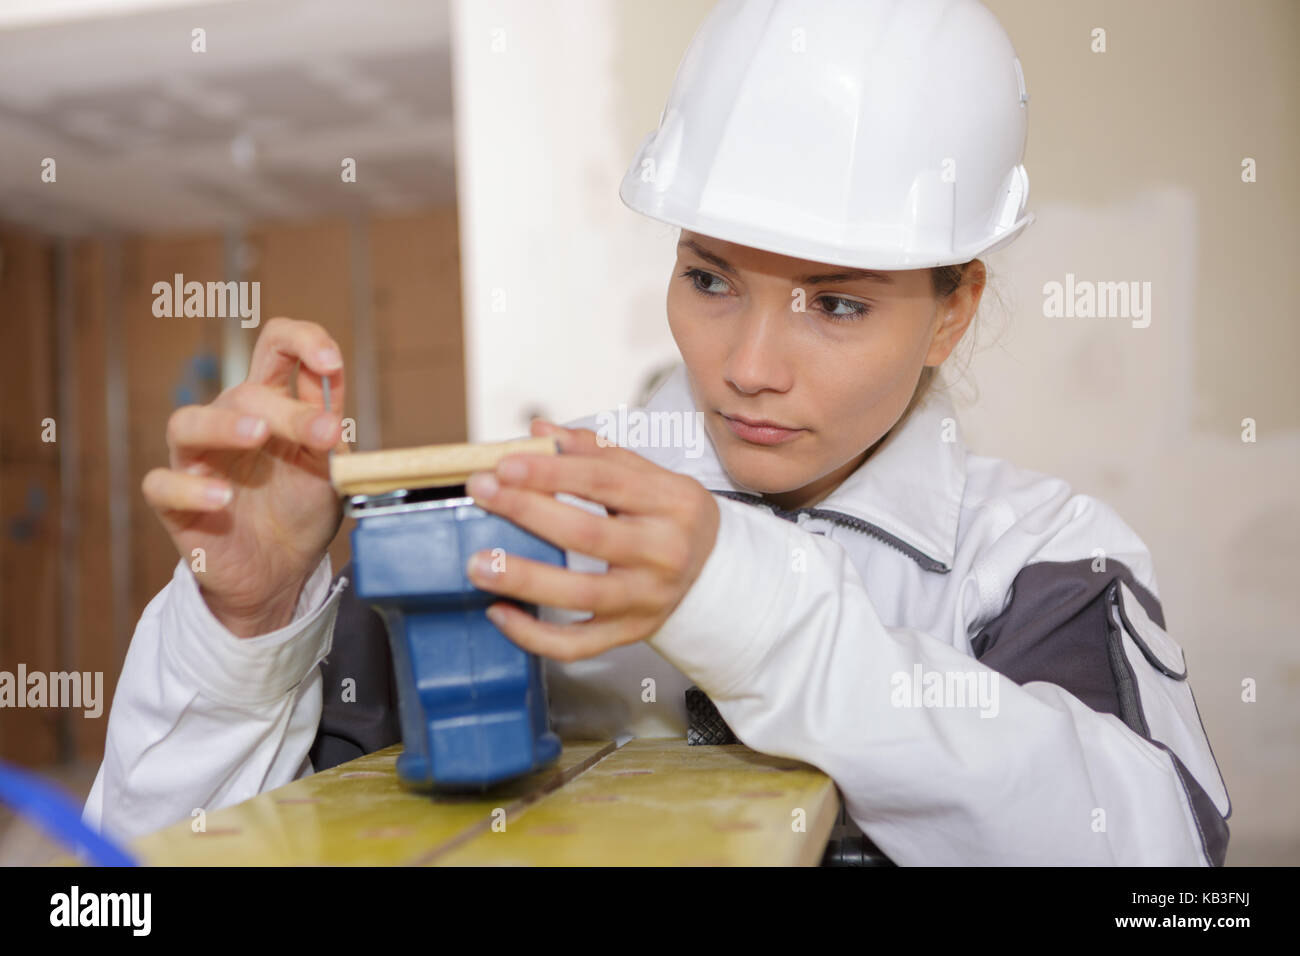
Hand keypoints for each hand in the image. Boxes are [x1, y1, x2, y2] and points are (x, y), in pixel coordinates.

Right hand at [141, 317, 346, 636]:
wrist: (282, 573)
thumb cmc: (302, 511)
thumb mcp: (330, 469)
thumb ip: (329, 432)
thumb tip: (330, 395)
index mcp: (272, 403)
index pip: (277, 346)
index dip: (304, 341)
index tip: (332, 363)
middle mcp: (229, 422)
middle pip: (245, 393)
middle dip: (290, 412)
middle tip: (327, 436)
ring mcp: (198, 460)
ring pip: (186, 423)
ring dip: (222, 424)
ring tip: (257, 434)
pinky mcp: (176, 503)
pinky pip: (163, 484)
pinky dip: (190, 487)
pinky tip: (222, 499)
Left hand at [464, 420, 719, 660]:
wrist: (714, 573)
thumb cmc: (671, 517)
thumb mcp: (650, 477)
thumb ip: (596, 453)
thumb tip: (540, 432)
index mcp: (671, 502)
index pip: (605, 482)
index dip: (552, 473)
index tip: (505, 464)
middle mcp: (664, 552)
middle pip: (589, 534)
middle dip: (528, 512)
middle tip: (481, 493)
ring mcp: (647, 598)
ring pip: (581, 594)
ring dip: (523, 579)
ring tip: (477, 563)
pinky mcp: (630, 633)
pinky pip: (578, 644)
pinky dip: (534, 635)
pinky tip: (500, 613)